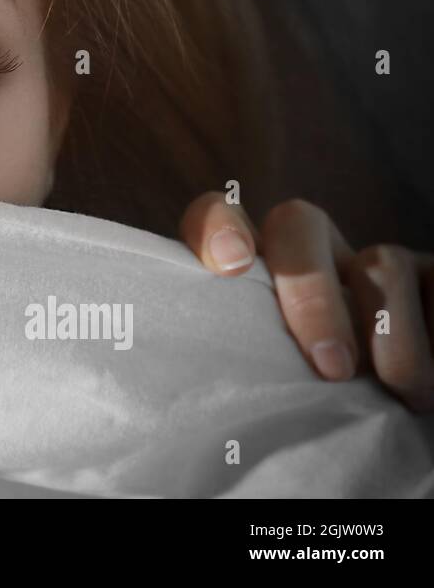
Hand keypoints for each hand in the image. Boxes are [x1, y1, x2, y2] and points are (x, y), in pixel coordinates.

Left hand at [180, 192, 433, 411]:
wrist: (400, 406)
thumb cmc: (318, 411)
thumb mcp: (277, 388)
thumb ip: (248, 367)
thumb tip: (219, 401)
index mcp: (256, 277)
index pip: (217, 217)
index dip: (217, 226)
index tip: (228, 266)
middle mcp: (310, 257)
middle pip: (297, 223)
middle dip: (312, 294)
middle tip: (332, 367)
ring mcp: (373, 263)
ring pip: (379, 262)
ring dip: (394, 337)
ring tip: (405, 394)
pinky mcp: (431, 276)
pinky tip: (430, 381)